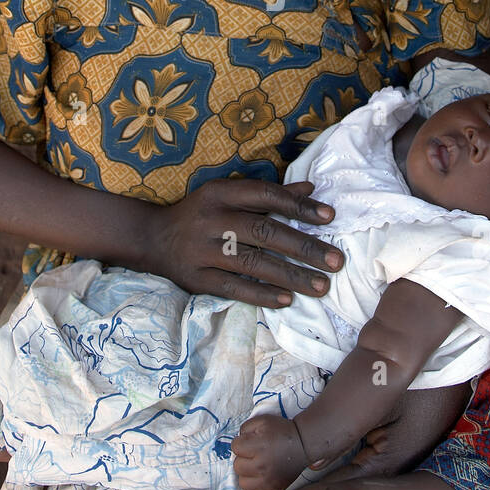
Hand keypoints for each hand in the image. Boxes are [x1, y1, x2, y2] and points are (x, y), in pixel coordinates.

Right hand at [143, 177, 343, 307]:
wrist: (153, 239)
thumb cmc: (201, 214)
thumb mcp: (228, 196)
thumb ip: (268, 195)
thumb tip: (311, 189)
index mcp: (220, 193)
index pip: (265, 195)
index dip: (299, 205)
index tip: (330, 217)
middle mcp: (211, 219)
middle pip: (264, 232)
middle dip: (304, 247)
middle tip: (337, 261)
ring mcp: (202, 251)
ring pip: (253, 264)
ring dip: (291, 276)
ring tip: (322, 286)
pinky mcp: (196, 279)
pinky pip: (233, 288)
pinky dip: (261, 295)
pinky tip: (287, 300)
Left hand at [232, 413, 308, 489]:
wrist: (302, 445)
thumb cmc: (281, 432)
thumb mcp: (262, 420)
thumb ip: (244, 429)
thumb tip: (237, 443)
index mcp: (260, 446)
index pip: (235, 447)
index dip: (241, 442)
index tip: (251, 442)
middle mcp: (262, 466)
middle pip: (237, 466)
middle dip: (243, 458)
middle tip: (254, 454)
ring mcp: (268, 482)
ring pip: (243, 483)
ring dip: (247, 474)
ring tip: (256, 467)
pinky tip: (257, 480)